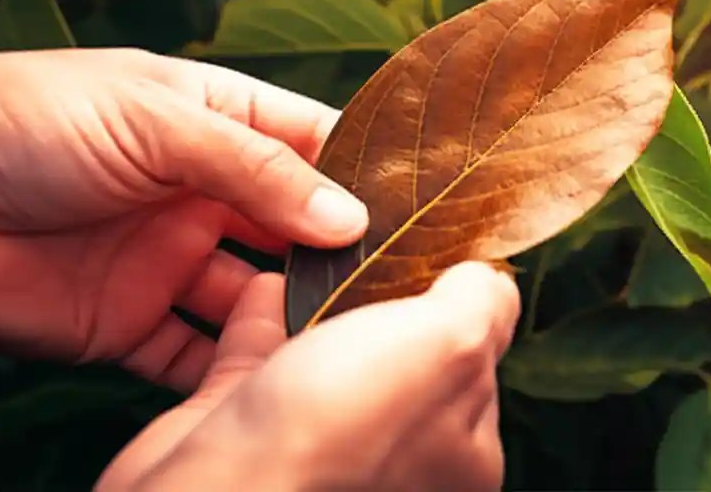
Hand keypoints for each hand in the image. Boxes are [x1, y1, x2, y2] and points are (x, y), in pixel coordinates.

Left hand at [0, 48, 368, 389]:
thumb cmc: (24, 121)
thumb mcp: (154, 118)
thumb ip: (257, 168)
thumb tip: (351, 217)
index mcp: (215, 120)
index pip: (314, 143)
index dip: (368, 171)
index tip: (429, 205)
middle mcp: (203, 192)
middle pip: (296, 228)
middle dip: (344, 253)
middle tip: (404, 283)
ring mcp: (170, 260)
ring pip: (259, 298)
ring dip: (298, 317)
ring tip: (352, 336)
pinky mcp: (132, 324)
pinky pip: (199, 355)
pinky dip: (235, 370)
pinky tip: (277, 378)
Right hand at [96, 262, 518, 491]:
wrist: (218, 488)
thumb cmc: (345, 426)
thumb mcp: (448, 345)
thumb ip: (482, 306)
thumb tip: (492, 280)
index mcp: (460, 456)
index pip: (477, 365)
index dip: (460, 309)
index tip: (439, 255)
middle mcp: (394, 459)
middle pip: (403, 353)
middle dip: (388, 301)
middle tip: (377, 243)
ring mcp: (319, 449)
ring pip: (329, 356)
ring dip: (322, 300)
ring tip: (321, 248)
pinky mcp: (247, 434)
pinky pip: (260, 362)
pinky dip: (262, 317)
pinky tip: (266, 281)